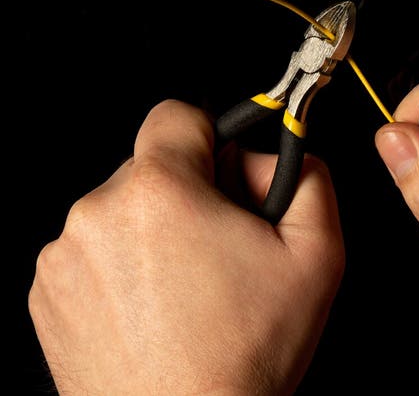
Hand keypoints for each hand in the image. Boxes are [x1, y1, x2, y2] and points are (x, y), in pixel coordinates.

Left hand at [29, 99, 344, 395]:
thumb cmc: (242, 357)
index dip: (210, 137)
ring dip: (152, 231)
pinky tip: (151, 310)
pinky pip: (93, 250)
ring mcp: (65, 256)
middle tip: (218, 248)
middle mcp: (98, 212)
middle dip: (188, 192)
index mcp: (159, 189)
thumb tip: (284, 153)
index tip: (222, 173)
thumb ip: (307, 176)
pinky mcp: (48, 294)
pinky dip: (121, 268)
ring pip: (123, 209)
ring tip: (185, 290)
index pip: (176, 114)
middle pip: (152, 165)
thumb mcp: (316, 255)